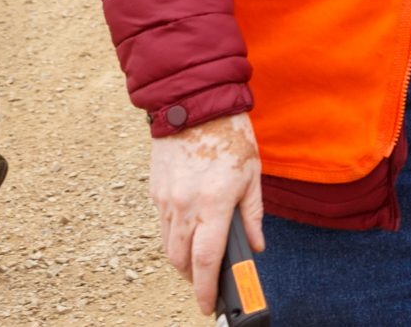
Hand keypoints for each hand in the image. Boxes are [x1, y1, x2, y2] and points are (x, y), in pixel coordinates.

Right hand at [149, 112, 261, 315]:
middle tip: (207, 283)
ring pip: (167, 246)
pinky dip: (173, 237)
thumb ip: (252, 215)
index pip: (206, 260)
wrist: (194, 105)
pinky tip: (188, 232)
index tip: (209, 306)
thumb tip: (256, 246)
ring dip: (181, 260)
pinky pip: (161, 225)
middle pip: (181, 260)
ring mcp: (165, 200)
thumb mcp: (253, 175)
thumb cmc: (230, 136)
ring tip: (198, 262)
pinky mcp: (154, 192)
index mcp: (213, 203)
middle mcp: (184, 206)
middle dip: (192, 278)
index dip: (206, 289)